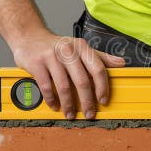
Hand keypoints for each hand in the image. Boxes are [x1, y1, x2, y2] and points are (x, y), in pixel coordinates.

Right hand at [11, 29, 125, 119]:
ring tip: (71, 114)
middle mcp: (68, 50)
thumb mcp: (80, 47)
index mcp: (81, 47)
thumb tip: (122, 63)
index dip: (102, 87)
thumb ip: (100, 57)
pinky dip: (52, 100)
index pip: (98, 68)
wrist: (29, 36)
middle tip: (90, 114)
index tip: (104, 100)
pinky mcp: (37, 64)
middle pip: (82, 80)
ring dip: (69, 104)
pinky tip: (55, 106)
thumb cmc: (58, 46)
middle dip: (87, 101)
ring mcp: (51, 57)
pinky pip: (47, 87)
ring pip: (64, 86)